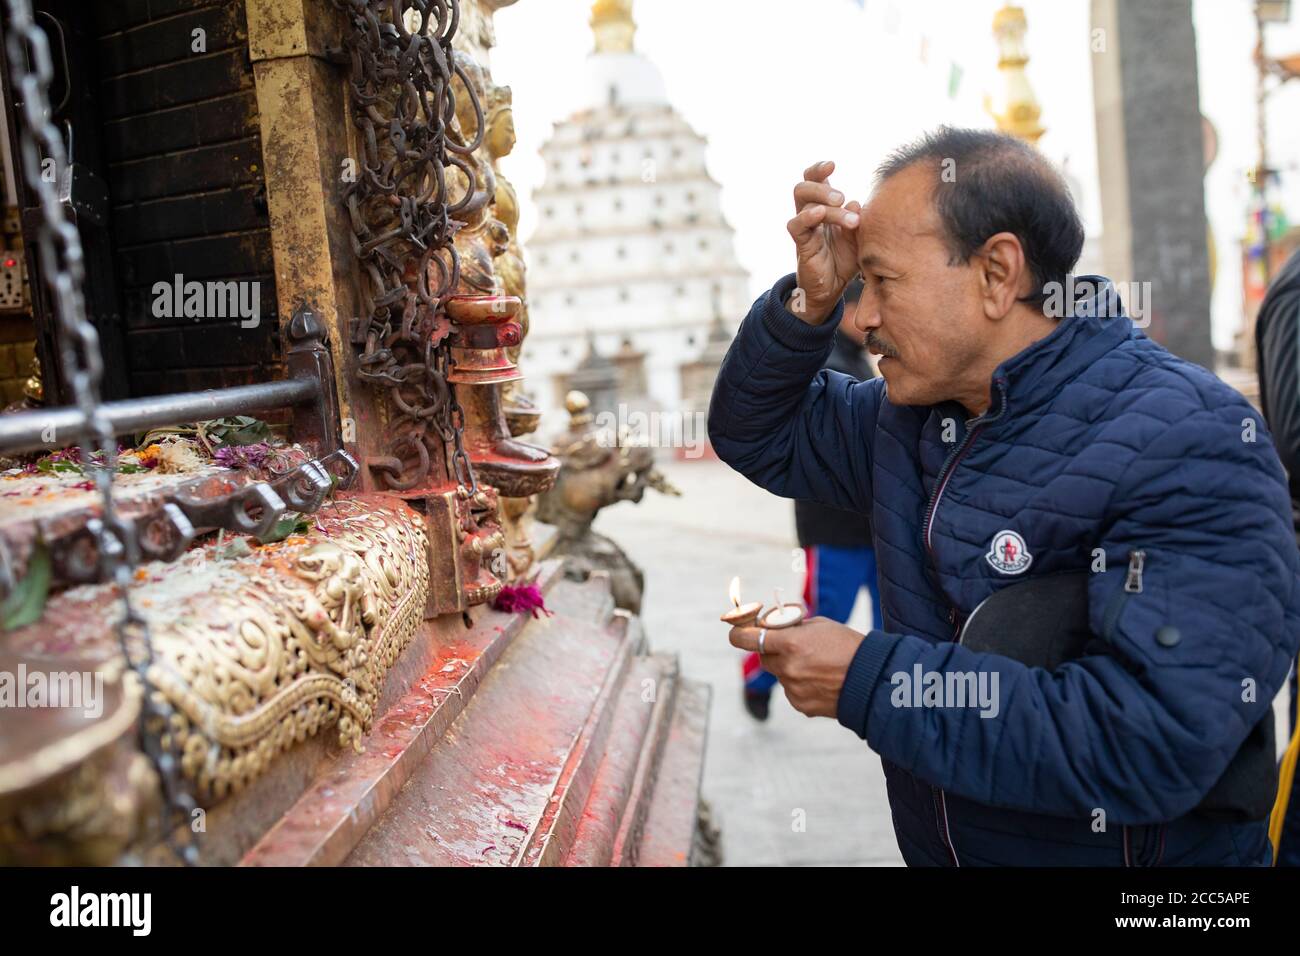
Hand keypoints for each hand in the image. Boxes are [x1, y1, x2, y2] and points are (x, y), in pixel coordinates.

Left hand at [729, 616, 865, 718]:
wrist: (873, 680)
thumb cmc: (848, 645)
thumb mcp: (819, 625)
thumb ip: (791, 627)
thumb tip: (771, 628)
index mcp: (790, 644)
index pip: (747, 639)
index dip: (739, 635)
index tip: (738, 633)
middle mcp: (787, 668)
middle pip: (763, 658)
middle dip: (771, 650)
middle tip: (788, 646)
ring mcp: (793, 689)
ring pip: (779, 675)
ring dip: (788, 668)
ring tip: (816, 664)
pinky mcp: (800, 705)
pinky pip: (791, 691)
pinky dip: (800, 684)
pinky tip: (820, 680)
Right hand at [786, 160, 861, 324]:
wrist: (832, 289)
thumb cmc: (844, 259)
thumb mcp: (858, 237)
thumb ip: (857, 219)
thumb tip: (857, 203)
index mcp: (823, 208)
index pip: (814, 180)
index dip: (819, 169)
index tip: (832, 165)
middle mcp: (810, 215)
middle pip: (803, 186)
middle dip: (821, 184)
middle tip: (842, 197)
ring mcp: (804, 229)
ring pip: (803, 202)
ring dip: (824, 201)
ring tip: (846, 212)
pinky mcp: (801, 245)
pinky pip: (797, 225)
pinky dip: (808, 216)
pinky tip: (821, 214)